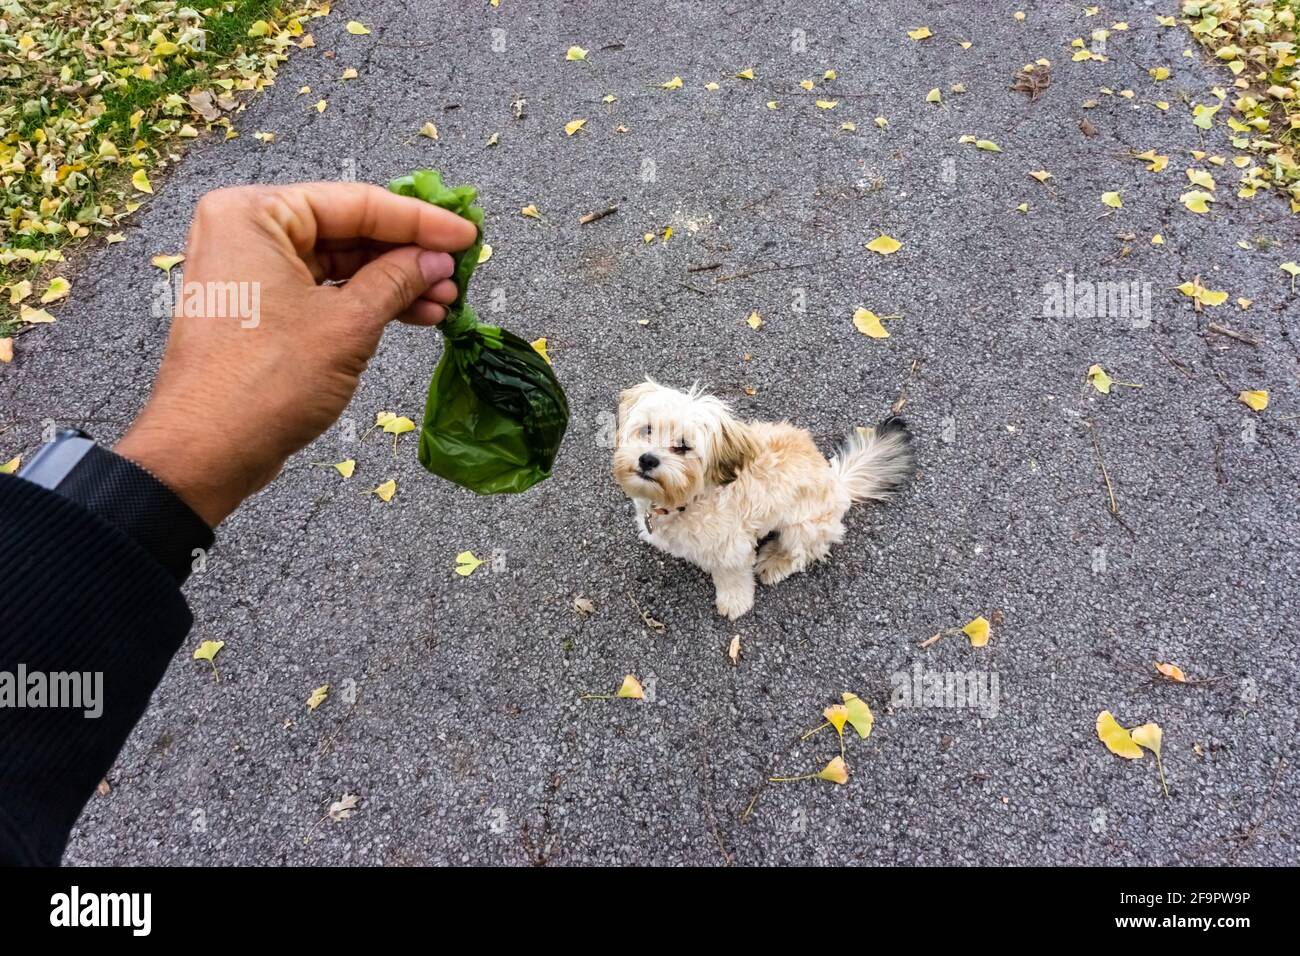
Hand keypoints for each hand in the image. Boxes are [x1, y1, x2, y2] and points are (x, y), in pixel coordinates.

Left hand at [115, 182, 476, 525]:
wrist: (208, 452)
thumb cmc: (266, 380)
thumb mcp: (347, 324)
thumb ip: (397, 280)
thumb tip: (438, 260)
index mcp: (254, 213)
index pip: (356, 203)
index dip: (420, 220)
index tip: (466, 233)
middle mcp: (247, 231)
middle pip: (348, 230)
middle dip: (408, 255)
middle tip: (459, 272)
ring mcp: (252, 272)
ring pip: (340, 264)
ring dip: (395, 283)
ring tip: (445, 301)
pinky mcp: (261, 309)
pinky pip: (325, 292)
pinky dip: (367, 304)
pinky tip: (414, 315)